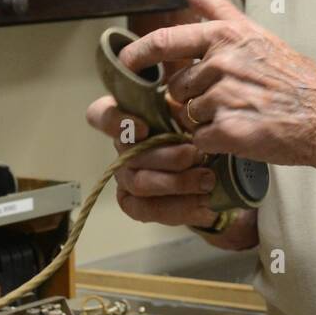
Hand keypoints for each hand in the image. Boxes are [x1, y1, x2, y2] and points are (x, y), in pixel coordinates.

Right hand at [85, 93, 218, 228]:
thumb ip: (184, 104)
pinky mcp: (134, 204)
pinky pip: (148, 210)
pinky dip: (179, 207)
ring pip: (140, 183)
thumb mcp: (193, 110)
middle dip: (167, 157)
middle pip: (129, 154)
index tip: (143, 128)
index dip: (114, 122)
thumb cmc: (198, 130)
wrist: (215, 168)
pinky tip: (203, 202)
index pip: (100, 114)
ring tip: (207, 180)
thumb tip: (184, 104)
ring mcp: (125, 176)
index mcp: (128, 115)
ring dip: (177, 182)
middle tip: (197, 155)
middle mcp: (121, 146)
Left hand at [117, 0, 315, 169]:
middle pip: (178, 86)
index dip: (138, 54)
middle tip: (228, 98)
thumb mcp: (253, 32)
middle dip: (193, 96)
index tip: (125, 63)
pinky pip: (200, 139)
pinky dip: (215, 142)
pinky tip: (240, 133)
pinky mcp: (229, 130)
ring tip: (240, 114)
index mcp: (224, 37)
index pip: (165, 41)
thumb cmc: (291, 75)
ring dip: (206, 119)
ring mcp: (225, 97)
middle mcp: (221, 63)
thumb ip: (214, 8)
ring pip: (189, 113)